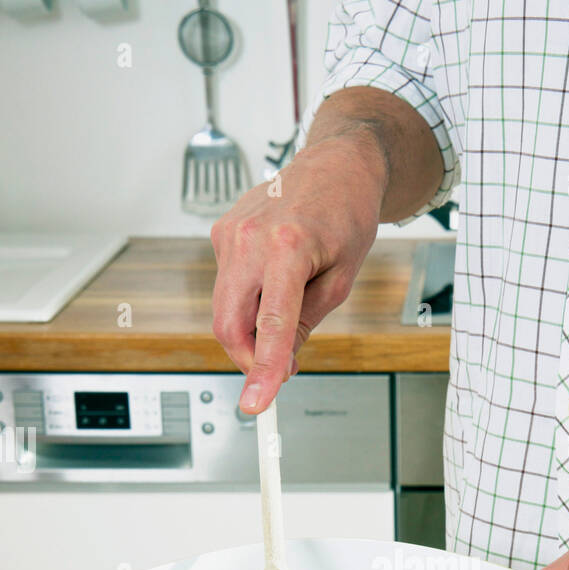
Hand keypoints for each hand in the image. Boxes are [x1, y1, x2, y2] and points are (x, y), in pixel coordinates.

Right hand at [210, 135, 386, 413]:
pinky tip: (273, 280)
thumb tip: (282, 364)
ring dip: (250, 328)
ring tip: (288, 310)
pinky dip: (247, 301)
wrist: (335, 167)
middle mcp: (250, 237)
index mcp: (289, 247)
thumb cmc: (346, 215)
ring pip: (224, 308)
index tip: (256, 402)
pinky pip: (227, 286)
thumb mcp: (340, 279)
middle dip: (249, 357)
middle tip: (279, 367)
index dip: (263, 370)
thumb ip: (305, 324)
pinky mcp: (221, 233)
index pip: (270, 324)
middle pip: (228, 323)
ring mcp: (230, 234)